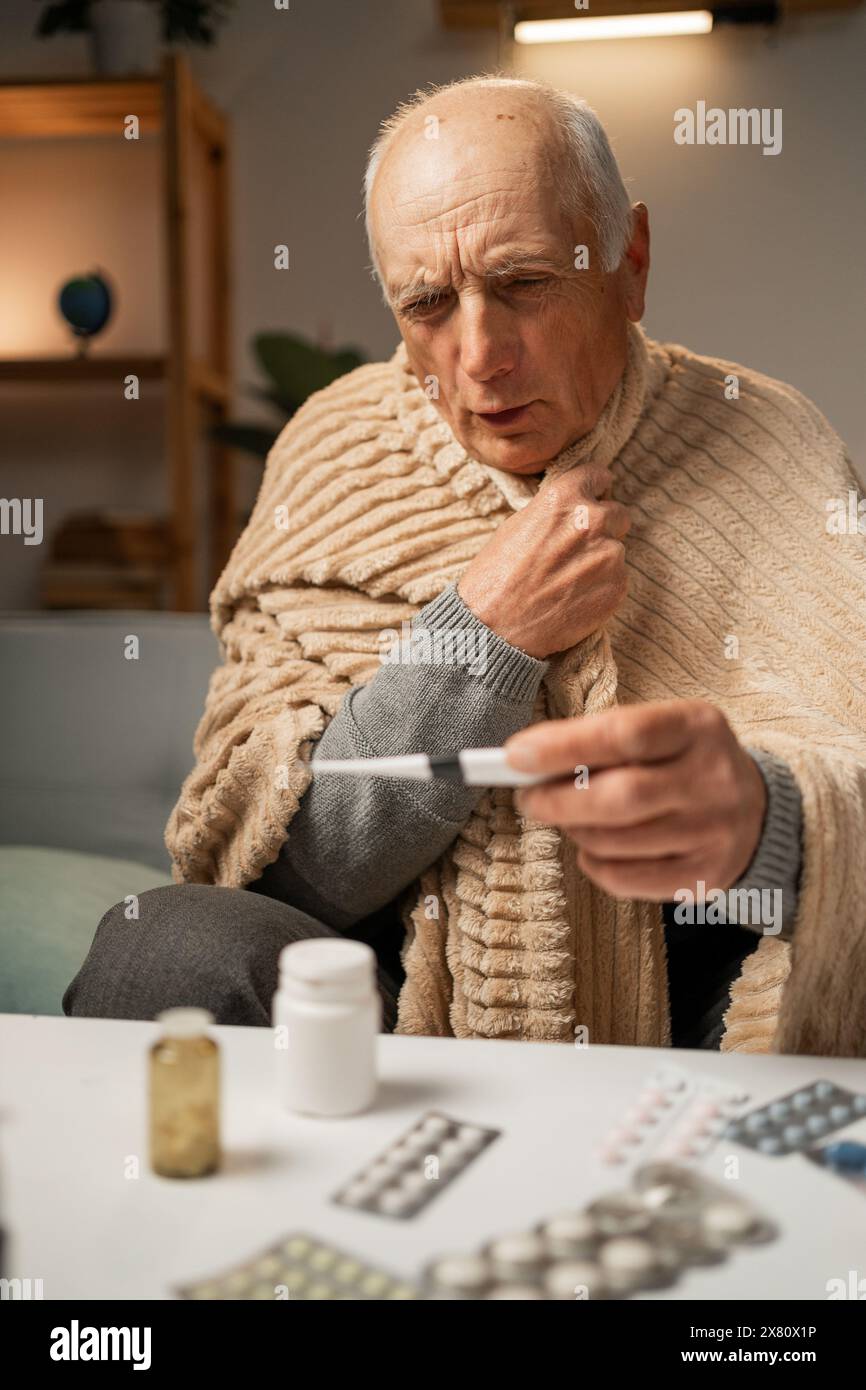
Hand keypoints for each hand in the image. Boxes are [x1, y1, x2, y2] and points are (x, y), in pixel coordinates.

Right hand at [457, 466, 630, 658]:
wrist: (495, 627)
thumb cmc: (496, 576)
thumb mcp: (518, 525)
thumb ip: (554, 511)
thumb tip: (575, 506)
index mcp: (564, 498)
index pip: (599, 476)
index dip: (595, 490)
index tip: (593, 499)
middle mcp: (592, 520)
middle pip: (618, 513)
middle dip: (603, 528)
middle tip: (577, 550)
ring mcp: (609, 555)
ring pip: (617, 550)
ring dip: (601, 561)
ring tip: (569, 580)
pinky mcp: (617, 587)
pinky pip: (618, 579)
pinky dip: (603, 587)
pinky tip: (575, 597)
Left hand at [504, 700, 766, 899]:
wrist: (756, 809)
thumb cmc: (682, 761)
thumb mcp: (660, 731)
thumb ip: (601, 740)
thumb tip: (527, 763)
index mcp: (697, 726)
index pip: (624, 734)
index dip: (564, 746)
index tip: (515, 755)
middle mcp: (713, 778)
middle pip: (620, 796)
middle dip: (558, 800)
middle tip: (527, 799)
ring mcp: (714, 831)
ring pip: (617, 842)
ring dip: (574, 831)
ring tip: (566, 819)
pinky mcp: (706, 876)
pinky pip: (626, 880)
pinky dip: (594, 864)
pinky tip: (593, 848)